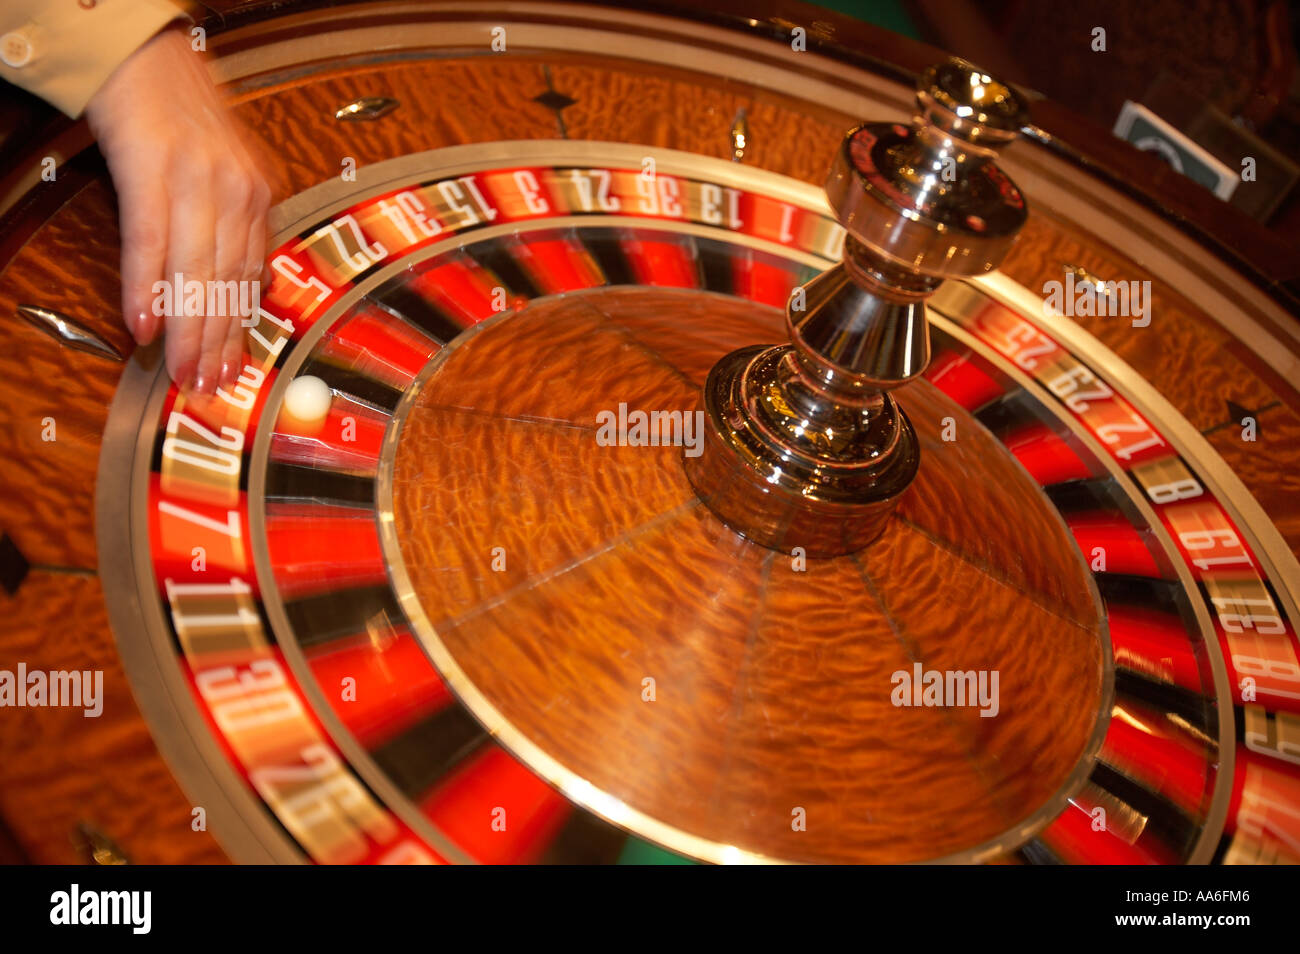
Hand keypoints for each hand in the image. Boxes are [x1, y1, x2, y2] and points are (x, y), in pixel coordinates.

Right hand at [86, 24, 271, 392]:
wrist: (142, 51)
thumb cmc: (182, 114)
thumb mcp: (228, 172)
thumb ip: (236, 228)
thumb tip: (244, 289)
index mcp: (258, 196)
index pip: (252, 279)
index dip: (241, 331)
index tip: (236, 373)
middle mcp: (237, 190)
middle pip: (228, 285)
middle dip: (218, 345)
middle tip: (209, 389)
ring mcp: (197, 179)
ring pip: (196, 273)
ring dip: (188, 332)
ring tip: (182, 373)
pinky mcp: (152, 167)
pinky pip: (151, 242)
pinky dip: (146, 290)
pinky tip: (143, 325)